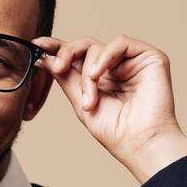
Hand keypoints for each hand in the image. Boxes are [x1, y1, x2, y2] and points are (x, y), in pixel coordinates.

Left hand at [32, 32, 186, 182]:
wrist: (139, 143)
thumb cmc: (115, 131)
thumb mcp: (80, 102)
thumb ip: (65, 78)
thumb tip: (44, 59)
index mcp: (100, 78)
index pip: (77, 56)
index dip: (57, 47)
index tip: (37, 44)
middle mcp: (115, 67)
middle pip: (85, 46)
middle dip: (67, 55)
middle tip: (58, 68)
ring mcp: (132, 61)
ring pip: (99, 47)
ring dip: (88, 72)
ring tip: (90, 99)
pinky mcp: (149, 57)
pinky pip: (121, 43)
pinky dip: (105, 56)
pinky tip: (97, 74)